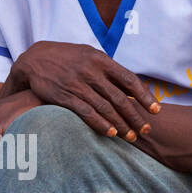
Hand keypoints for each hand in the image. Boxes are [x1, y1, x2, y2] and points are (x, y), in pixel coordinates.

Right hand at [9, 41, 159, 139]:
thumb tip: (131, 87)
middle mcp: (91, 71)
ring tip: (131, 136)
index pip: (129, 79)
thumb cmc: (68, 58)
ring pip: (105, 108)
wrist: (35, 59)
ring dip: (121, 124)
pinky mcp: (65, 96)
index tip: (156, 110)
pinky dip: (100, 124)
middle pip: (120, 98)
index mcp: (101, 60)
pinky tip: (111, 133)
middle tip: (145, 129)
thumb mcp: (89, 56)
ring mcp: (78, 84)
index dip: (145, 96)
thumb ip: (109, 70)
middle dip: (135, 116)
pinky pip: (87, 113)